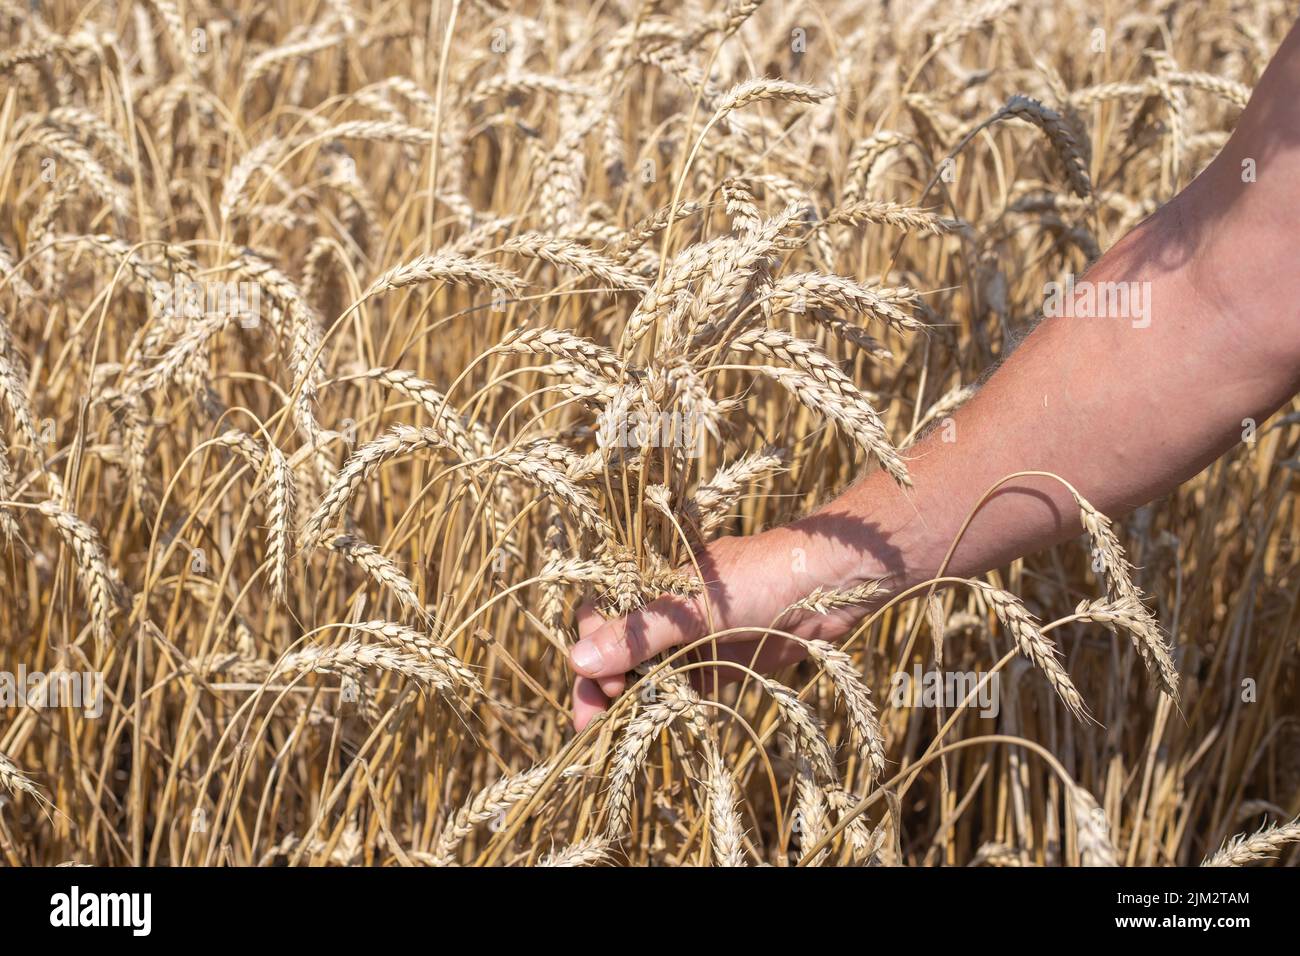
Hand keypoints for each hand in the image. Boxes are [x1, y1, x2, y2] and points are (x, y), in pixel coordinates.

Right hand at [567, 526, 878, 729]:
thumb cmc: (759, 579)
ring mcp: (696, 638)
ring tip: (618, 737)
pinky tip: (657, 728)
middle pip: (621, 652)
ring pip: (650, 674)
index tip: (599, 684)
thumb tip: (577, 660)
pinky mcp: (722, 662)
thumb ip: (639, 635)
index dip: (593, 652)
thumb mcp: (692, 607)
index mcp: (655, 586)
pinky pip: (684, 688)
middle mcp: (670, 612)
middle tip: (592, 728)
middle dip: (603, 687)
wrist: (831, 583)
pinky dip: (669, 707)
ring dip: (633, 702)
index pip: (602, 618)